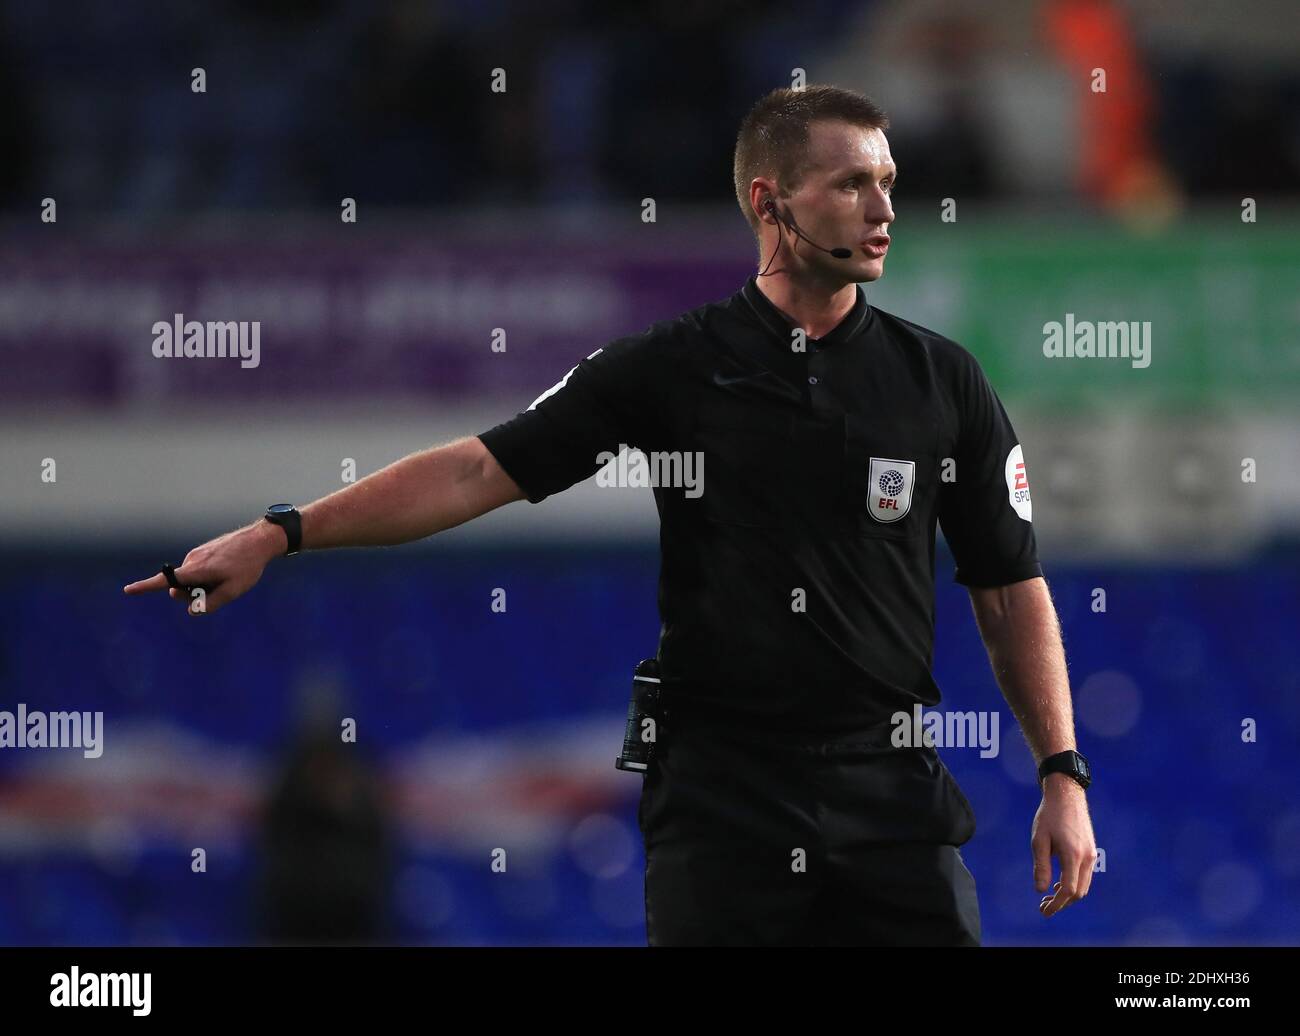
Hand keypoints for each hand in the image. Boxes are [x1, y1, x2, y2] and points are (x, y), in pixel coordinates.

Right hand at [123, 520, 284, 615]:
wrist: (258, 541)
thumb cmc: (246, 567)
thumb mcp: (232, 591)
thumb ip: (210, 603)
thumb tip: (192, 611)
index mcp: (196, 570)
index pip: (167, 581)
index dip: (145, 587)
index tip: (127, 590)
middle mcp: (191, 561)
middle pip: (179, 588)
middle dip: (191, 595)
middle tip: (219, 590)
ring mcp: (196, 555)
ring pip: (190, 580)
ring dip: (202, 585)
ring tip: (227, 576)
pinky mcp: (202, 552)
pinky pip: (197, 572)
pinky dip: (207, 577)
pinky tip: (227, 570)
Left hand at [1031, 773, 1096, 916]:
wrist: (1067, 795)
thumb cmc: (1049, 816)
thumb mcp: (1039, 840)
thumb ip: (1041, 866)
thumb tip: (1041, 890)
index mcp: (1073, 855)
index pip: (1068, 890)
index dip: (1057, 904)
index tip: (1044, 911)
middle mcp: (1087, 857)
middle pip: (1079, 892)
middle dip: (1062, 903)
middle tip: (1044, 907)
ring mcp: (1091, 854)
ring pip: (1084, 885)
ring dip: (1068, 895)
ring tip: (1049, 897)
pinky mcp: (1091, 850)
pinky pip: (1085, 875)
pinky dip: (1074, 883)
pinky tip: (1059, 883)